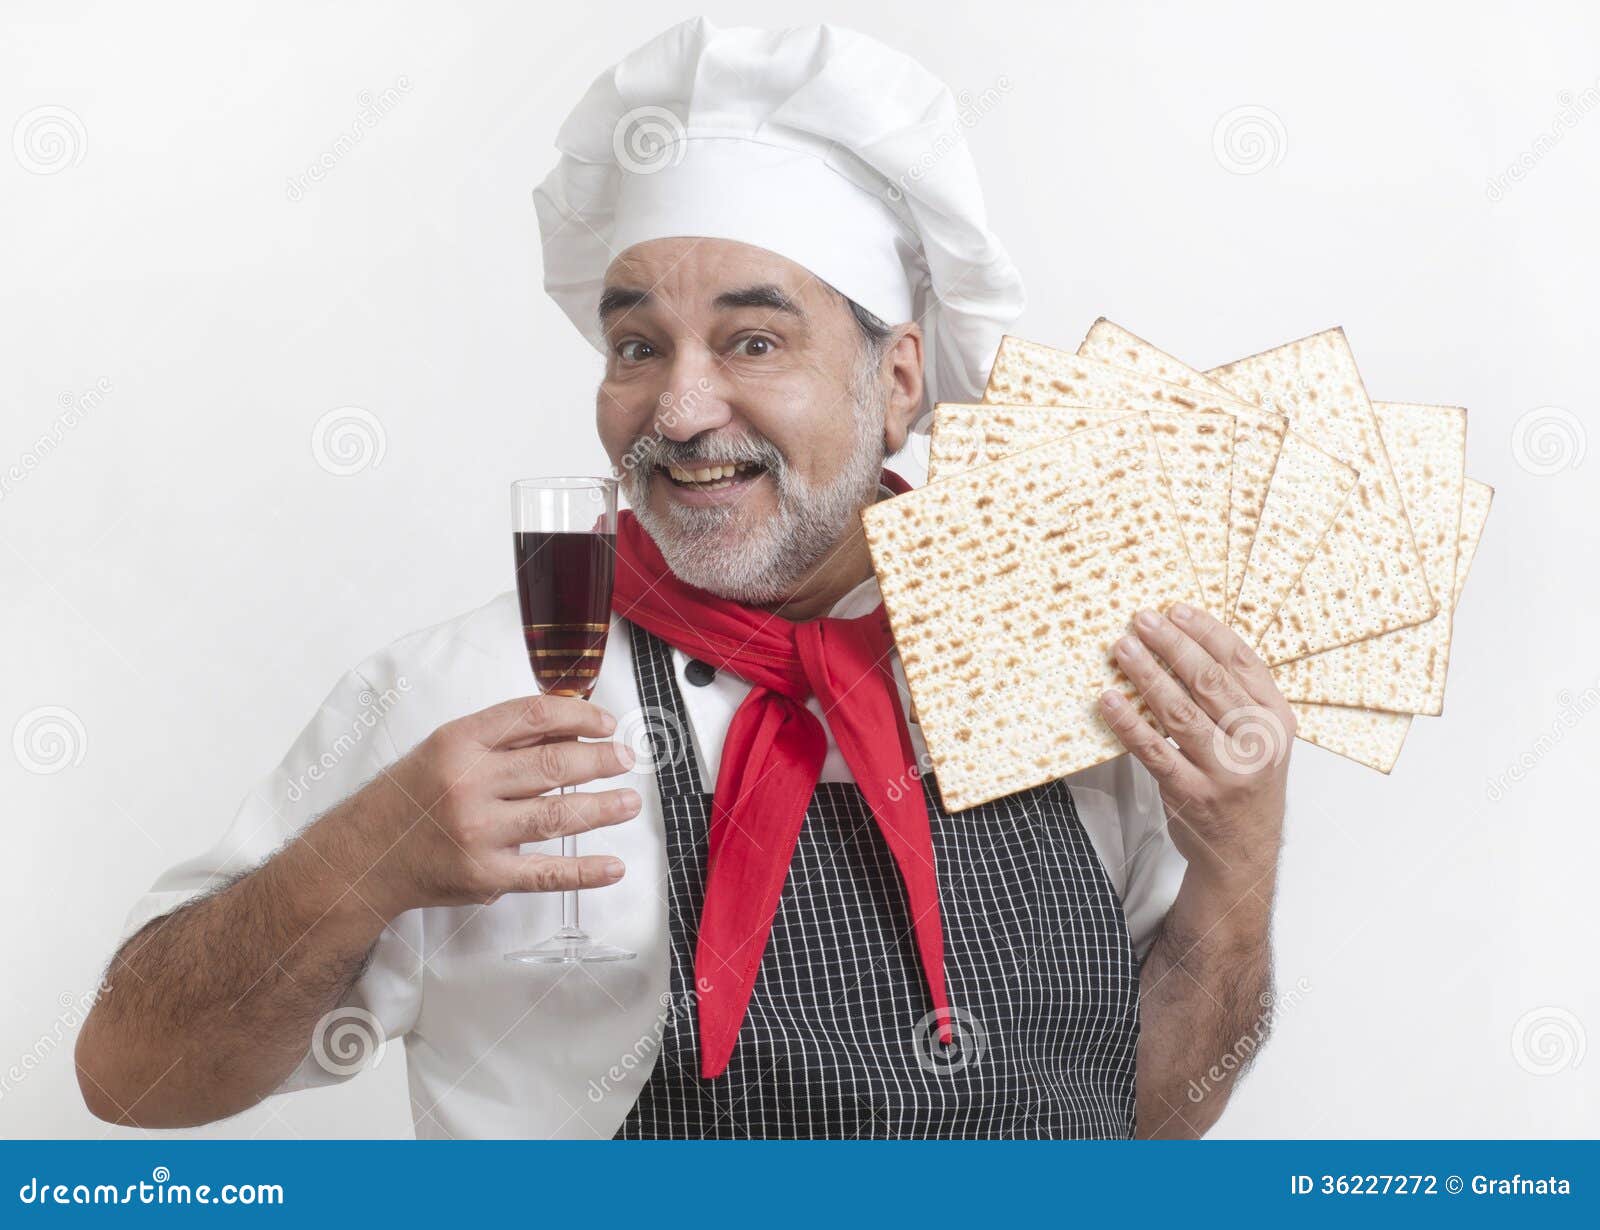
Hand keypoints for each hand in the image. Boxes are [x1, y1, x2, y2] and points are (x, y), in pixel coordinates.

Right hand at [331, 695, 640, 918]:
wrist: (365, 855)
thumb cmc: (411, 796)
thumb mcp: (445, 748)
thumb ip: (502, 737)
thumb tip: (569, 725)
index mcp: (459, 742)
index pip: (531, 716)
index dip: (578, 714)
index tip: (605, 721)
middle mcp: (468, 784)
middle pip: (553, 764)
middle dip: (601, 760)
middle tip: (626, 759)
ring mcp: (478, 833)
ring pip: (557, 815)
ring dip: (602, 808)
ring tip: (629, 802)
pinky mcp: (484, 876)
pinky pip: (545, 873)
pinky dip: (584, 871)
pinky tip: (613, 866)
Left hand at [1097, 603, 1292, 896]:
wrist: (1243, 854)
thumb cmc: (1243, 783)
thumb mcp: (1258, 738)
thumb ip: (1234, 697)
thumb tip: (1181, 643)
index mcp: (1276, 719)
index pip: (1242, 662)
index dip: (1207, 631)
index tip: (1175, 609)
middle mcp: (1256, 742)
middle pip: (1209, 681)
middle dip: (1172, 645)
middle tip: (1141, 619)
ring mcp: (1226, 771)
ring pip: (1179, 711)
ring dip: (1146, 675)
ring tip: (1122, 648)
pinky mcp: (1192, 794)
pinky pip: (1153, 751)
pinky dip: (1128, 723)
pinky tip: (1109, 700)